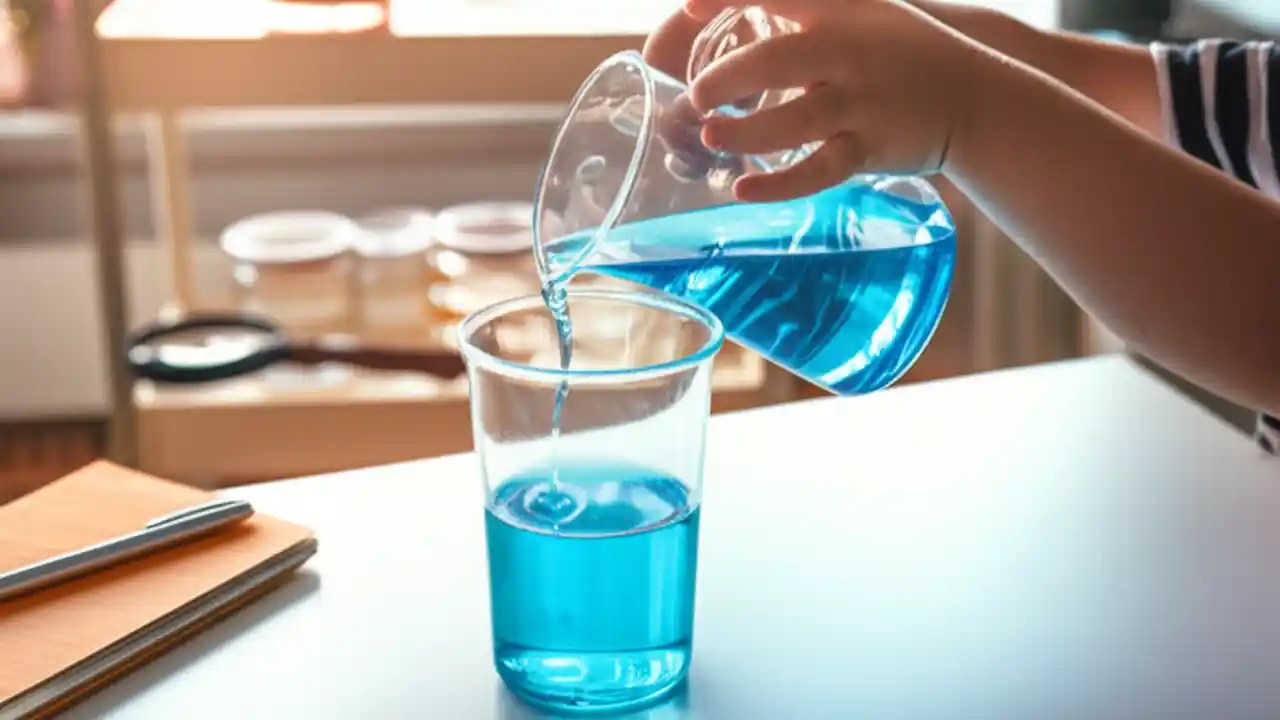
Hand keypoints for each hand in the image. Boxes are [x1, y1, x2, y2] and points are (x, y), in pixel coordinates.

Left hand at [677, 0, 987, 202]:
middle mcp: (849, 53)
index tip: (688, 7)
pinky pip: (817, 171)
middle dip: (725, 79)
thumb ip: (806, 13)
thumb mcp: (863, 13)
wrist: (973, 95)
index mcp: (843, 10)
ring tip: (711, 136)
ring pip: (792, 122)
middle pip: (775, 62)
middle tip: (696, 96)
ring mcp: (861, 103)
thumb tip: (730, 12)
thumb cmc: (901, 51)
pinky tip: (742, 189)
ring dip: (744, 133)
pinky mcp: (871, 147)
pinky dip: (778, 185)